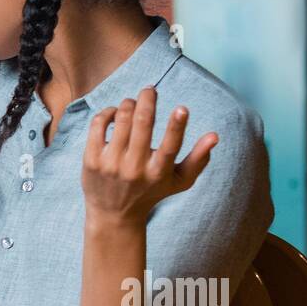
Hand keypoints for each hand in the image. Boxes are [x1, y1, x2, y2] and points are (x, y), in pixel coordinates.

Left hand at [82, 87, 217, 228]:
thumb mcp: (179, 181)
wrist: (113, 215)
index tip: (182, 108)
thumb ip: (199, 158)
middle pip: (142, 124)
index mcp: (158, 172)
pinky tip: (115, 113)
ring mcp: (110, 164)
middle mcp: (134, 168)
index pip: (170, 147)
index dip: (176, 127)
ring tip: (134, 103)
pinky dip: (109, 112)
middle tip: (150, 90)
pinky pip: (99, 124)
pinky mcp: (91, 160)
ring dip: (129, 103)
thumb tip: (215, 136)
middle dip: (147, 100)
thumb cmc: (152, 192)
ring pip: (121, 119)